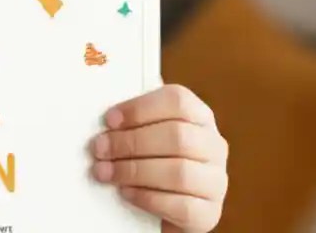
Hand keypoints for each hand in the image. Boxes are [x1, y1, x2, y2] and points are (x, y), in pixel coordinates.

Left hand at [90, 85, 227, 231]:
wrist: (168, 209)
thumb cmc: (152, 162)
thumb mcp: (147, 135)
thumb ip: (133, 123)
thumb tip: (105, 121)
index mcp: (199, 117)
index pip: (178, 101)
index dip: (140, 108)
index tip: (109, 119)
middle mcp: (213, 146)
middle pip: (177, 136)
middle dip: (131, 142)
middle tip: (100, 149)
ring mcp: (216, 181)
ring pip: (179, 172)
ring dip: (134, 171)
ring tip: (105, 172)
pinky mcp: (209, 213)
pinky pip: (181, 206)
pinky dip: (147, 198)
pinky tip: (126, 193)